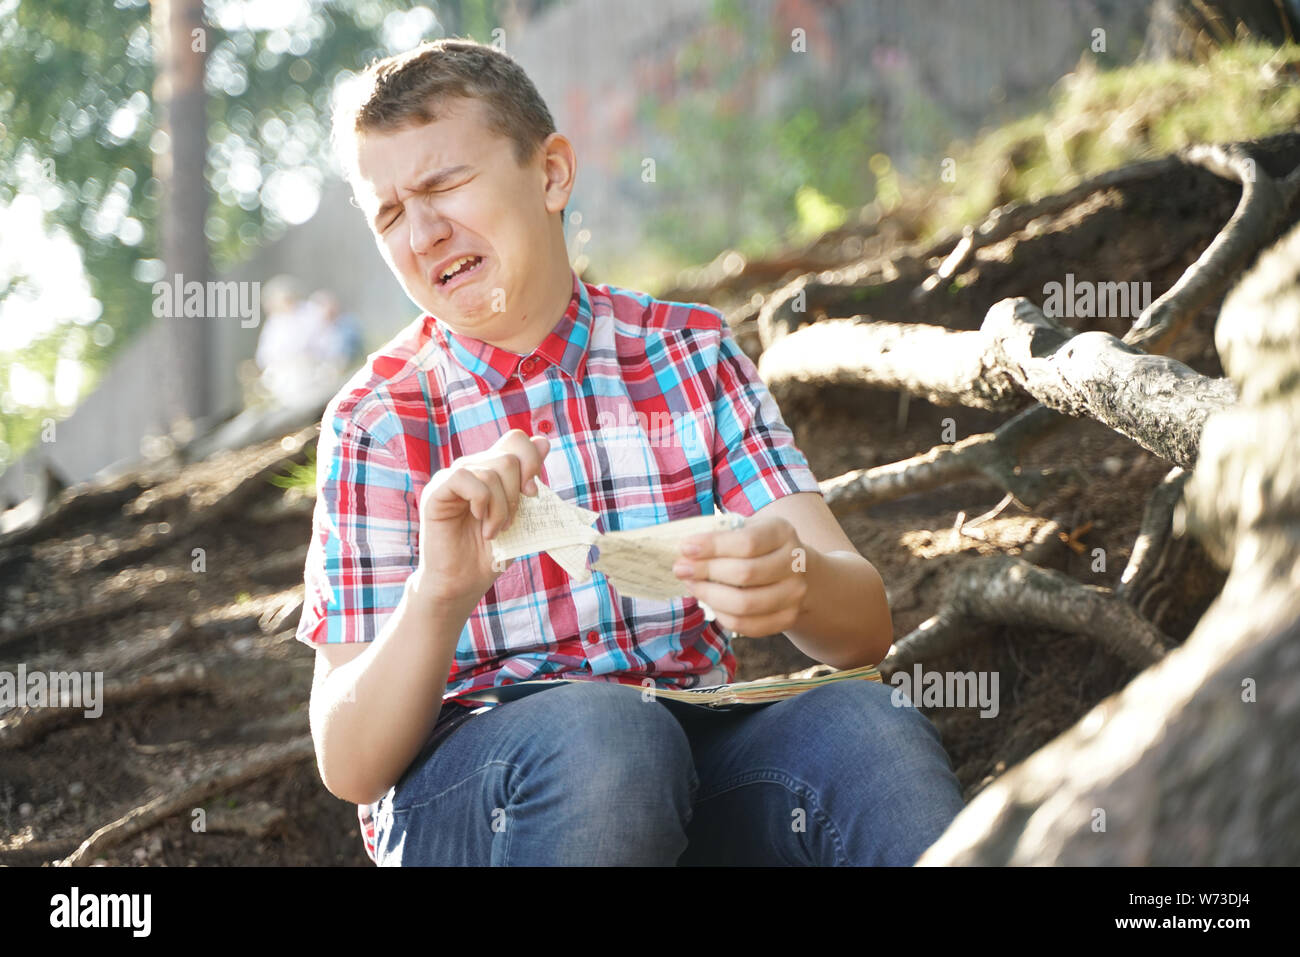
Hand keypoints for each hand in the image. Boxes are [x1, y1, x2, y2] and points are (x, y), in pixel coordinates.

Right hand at [411, 429, 549, 611]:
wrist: (462, 582)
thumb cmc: (490, 553)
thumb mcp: (520, 516)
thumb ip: (529, 481)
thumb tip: (544, 441)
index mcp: (491, 471)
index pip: (516, 440)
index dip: (532, 461)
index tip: (532, 494)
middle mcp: (471, 468)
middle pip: (508, 457)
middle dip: (516, 494)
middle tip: (508, 523)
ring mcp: (452, 478)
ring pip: (491, 470)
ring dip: (500, 507)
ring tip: (494, 531)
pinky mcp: (436, 491)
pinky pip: (465, 478)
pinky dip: (481, 502)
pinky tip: (480, 522)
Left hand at [671, 516, 809, 636]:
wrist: (793, 569)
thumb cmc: (758, 546)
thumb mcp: (744, 529)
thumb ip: (718, 535)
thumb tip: (684, 551)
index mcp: (782, 532)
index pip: (747, 542)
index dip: (712, 546)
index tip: (684, 548)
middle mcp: (795, 563)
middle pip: (745, 573)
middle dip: (705, 572)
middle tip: (680, 568)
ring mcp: (795, 593)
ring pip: (745, 604)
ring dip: (710, 596)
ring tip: (692, 585)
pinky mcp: (787, 618)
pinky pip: (747, 624)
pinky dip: (722, 615)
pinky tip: (710, 602)